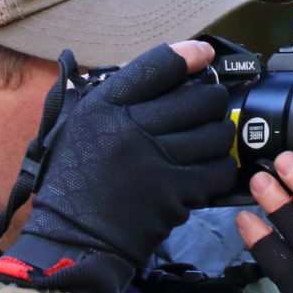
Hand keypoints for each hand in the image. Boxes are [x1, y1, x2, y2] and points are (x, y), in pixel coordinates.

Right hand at [0, 41, 237, 292]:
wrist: (70, 238)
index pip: (157, 65)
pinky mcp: (173, 195)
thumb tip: (158, 72)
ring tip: (213, 136)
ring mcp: (155, 163)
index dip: (189, 54)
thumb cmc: (73, 181)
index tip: (204, 54)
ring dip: (221, 132)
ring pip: (215, 133)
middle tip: (211, 105)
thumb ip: (112, 97)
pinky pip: (217, 171)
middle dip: (213, 98)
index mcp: (104, 107)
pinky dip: (222, 166)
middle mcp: (131, 129)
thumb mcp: (78, 125)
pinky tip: (213, 166)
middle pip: (199, 98)